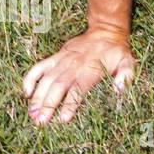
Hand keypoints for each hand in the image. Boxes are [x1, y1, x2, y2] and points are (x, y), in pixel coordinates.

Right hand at [22, 27, 136, 125]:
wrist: (105, 31)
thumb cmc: (116, 52)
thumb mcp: (128, 62)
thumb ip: (126, 75)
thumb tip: (119, 89)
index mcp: (91, 69)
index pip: (78, 89)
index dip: (70, 104)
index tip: (63, 119)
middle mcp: (74, 65)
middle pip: (58, 86)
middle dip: (49, 104)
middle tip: (41, 122)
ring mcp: (62, 61)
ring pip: (46, 79)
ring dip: (38, 96)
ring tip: (32, 114)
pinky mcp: (55, 57)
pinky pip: (38, 67)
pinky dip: (30, 78)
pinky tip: (26, 93)